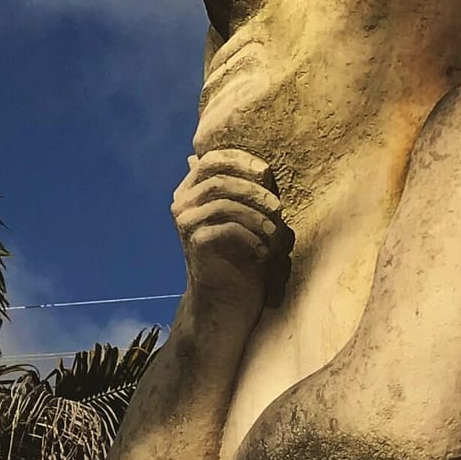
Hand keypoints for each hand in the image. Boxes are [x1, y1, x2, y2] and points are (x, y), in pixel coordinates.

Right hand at [172, 150, 286, 318]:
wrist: (229, 299)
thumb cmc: (242, 253)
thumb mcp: (249, 214)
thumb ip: (249, 189)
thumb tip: (261, 167)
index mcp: (191, 190)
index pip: (211, 160)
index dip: (240, 160)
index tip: (266, 172)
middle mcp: (182, 203)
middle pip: (218, 178)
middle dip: (253, 189)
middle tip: (278, 207)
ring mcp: (186, 223)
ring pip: (223, 202)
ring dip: (255, 214)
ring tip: (274, 231)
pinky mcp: (194, 243)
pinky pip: (226, 227)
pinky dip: (250, 235)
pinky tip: (263, 250)